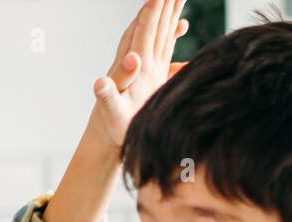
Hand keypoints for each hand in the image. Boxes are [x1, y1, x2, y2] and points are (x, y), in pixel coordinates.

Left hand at [90, 0, 188, 147]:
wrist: (108, 139)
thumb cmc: (110, 128)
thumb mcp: (109, 113)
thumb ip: (108, 94)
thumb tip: (113, 73)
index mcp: (130, 66)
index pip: (142, 31)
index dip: (152, 12)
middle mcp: (136, 60)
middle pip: (151, 25)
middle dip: (162, 5)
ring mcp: (145, 66)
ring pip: (158, 33)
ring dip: (168, 13)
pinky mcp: (151, 75)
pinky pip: (164, 48)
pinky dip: (173, 35)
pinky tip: (184, 26)